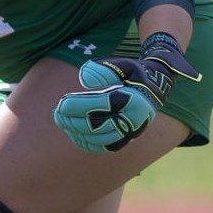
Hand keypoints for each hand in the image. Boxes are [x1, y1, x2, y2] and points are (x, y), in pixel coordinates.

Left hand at [53, 32, 201, 153]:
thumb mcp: (124, 65)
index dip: (79, 105)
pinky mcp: (127, 139)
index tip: (61, 103)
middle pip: (99, 125)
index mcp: (135, 99)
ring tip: (62, 122)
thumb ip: (105, 69)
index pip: (102, 105)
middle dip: (73, 120)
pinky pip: (105, 147)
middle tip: (56, 113)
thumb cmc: (135, 74)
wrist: (156, 87)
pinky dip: (88, 143)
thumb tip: (84, 77)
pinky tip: (73, 134)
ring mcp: (132, 131)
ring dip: (77, 132)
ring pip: (100, 139)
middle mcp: (135, 119)